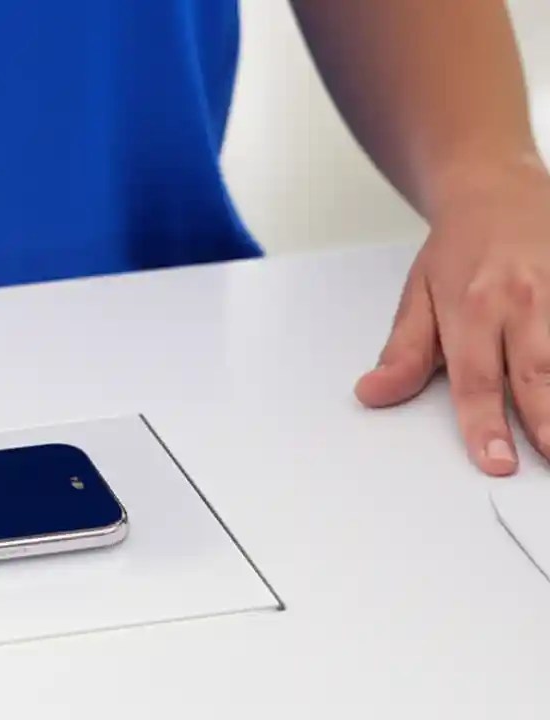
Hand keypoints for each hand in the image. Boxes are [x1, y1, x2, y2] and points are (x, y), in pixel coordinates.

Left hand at [356, 156, 549, 475]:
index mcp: (472, 308)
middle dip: (548, 420)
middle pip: (538, 372)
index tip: (494, 463)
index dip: (485, 425)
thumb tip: (372, 394)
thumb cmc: (458, 252)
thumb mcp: (418, 297)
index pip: (476, 379)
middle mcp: (523, 300)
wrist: (496, 190)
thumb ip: (404, 353)